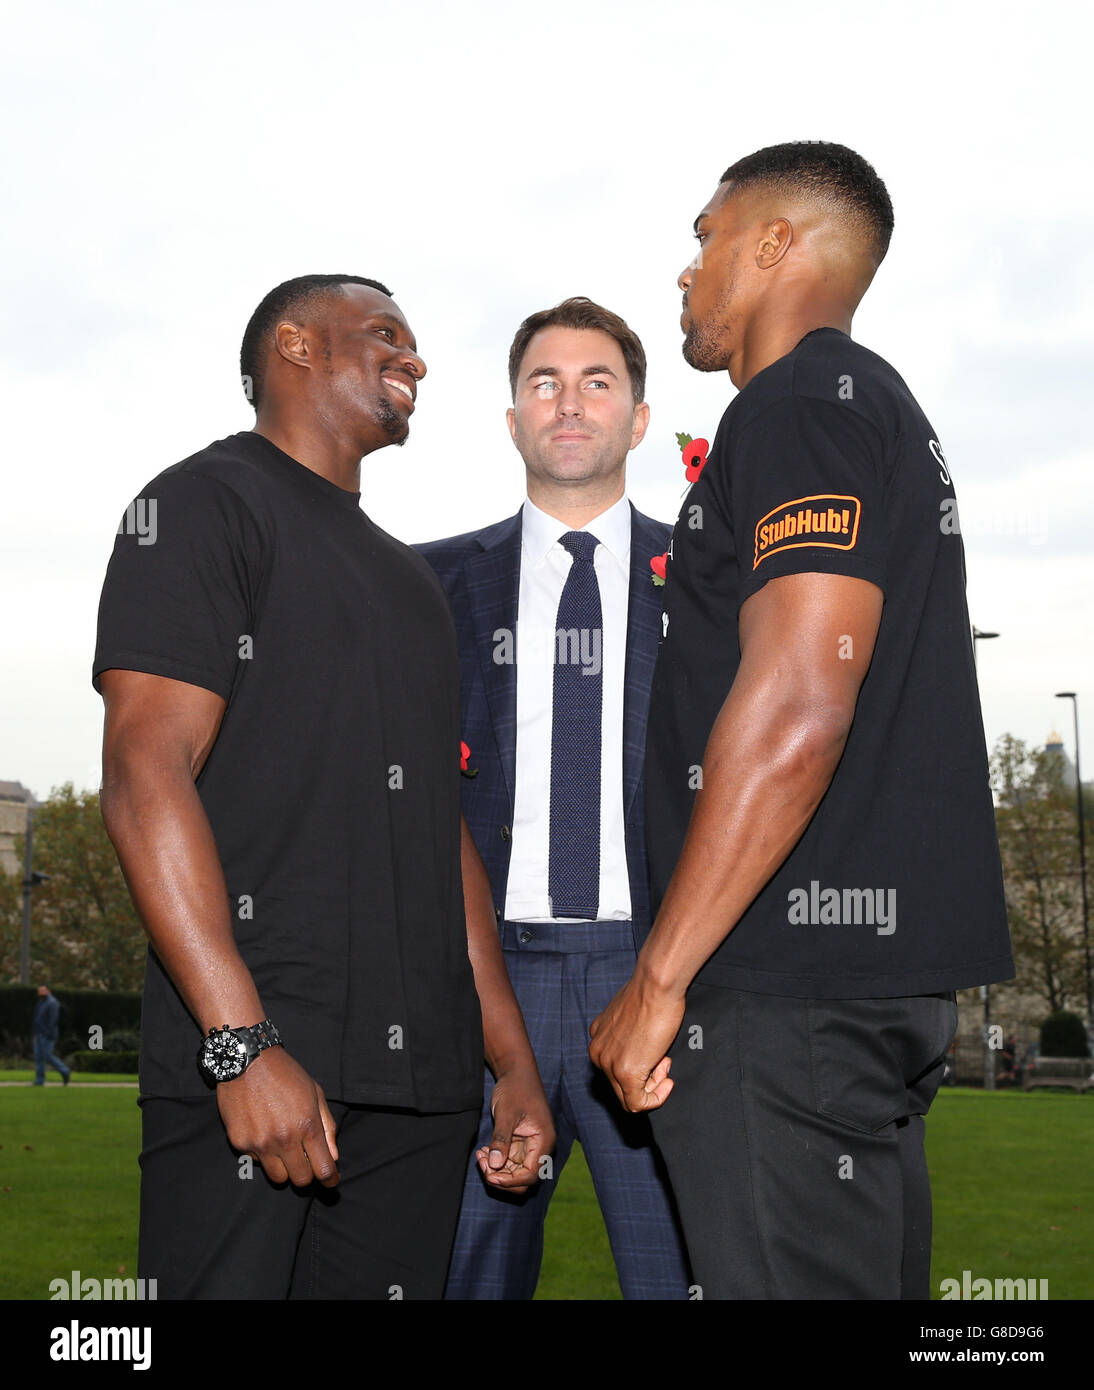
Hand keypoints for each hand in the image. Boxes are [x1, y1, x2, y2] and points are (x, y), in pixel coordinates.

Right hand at [217, 1047, 339, 1187]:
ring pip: (278, 1178)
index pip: (323, 1168)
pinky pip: (256, 1162)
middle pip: (301, 1180)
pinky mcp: (240, 1143)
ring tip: (285, 1149)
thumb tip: (333, 1157)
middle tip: (306, 1162)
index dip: (330, 1179)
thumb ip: (327, 1127)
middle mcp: (284, 1139)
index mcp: (307, 1125)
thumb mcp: (315, 1093)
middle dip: (307, 1175)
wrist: (247, 1061)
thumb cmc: (286, 1074)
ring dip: (285, 1169)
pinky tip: (264, 1133)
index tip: (332, 1181)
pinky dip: (263, 1155)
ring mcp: (260, 1143)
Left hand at [476, 1063, 554, 1192]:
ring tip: (480, 1154)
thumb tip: (495, 1166)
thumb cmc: (515, 1089)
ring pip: (514, 1172)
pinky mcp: (520, 1144)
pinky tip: (483, 1151)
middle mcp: (539, 1148)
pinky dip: (496, 1160)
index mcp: (543, 1141)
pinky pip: (509, 1161)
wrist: (516, 1073)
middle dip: (501, 1177)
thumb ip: (501, 1139)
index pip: (530, 1175)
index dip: (510, 1181)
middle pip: (523, 1179)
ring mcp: (530, 1147)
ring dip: (496, 1169)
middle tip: (482, 1162)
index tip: (490, 1176)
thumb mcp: (506, 1113)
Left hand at [588, 969, 685, 1112]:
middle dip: (647, 1079)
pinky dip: (656, 1098)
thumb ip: (629, 1034)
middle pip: (620, 1085)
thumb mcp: (631, 1014)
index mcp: (598, 1037)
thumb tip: (641, 1047)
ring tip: (665, 1063)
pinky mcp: (626, 1073)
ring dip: (653, 1086)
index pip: (615, 1068)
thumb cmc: (650, 993)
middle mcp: (597, 1052)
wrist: (656, 985)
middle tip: (664, 1062)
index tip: (658, 1056)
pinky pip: (638, 1103)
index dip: (641, 1066)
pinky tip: (668, 1082)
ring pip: (629, 1097)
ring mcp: (609, 1065)